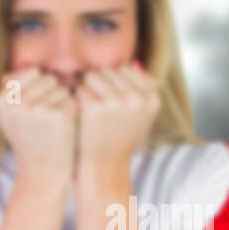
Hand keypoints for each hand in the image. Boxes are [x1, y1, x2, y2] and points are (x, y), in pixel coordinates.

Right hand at [0, 67, 77, 186]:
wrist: (43, 172)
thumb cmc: (31, 138)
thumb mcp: (13, 114)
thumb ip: (16, 88)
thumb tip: (33, 65)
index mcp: (1, 100)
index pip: (32, 72)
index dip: (41, 87)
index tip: (38, 107)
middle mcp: (16, 104)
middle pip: (48, 78)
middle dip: (53, 94)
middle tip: (47, 118)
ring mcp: (36, 110)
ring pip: (62, 88)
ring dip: (63, 102)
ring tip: (54, 124)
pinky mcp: (58, 117)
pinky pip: (72, 100)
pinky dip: (73, 111)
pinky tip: (64, 128)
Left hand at [75, 62, 159, 185]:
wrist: (105, 166)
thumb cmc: (120, 137)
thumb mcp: (141, 115)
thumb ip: (142, 90)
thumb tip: (135, 63)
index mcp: (151, 98)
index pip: (126, 69)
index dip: (113, 81)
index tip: (110, 99)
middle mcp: (137, 98)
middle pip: (109, 70)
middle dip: (99, 83)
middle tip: (97, 104)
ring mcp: (116, 102)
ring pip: (93, 75)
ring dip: (87, 88)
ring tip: (90, 107)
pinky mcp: (95, 108)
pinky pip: (80, 88)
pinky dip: (77, 98)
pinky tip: (81, 113)